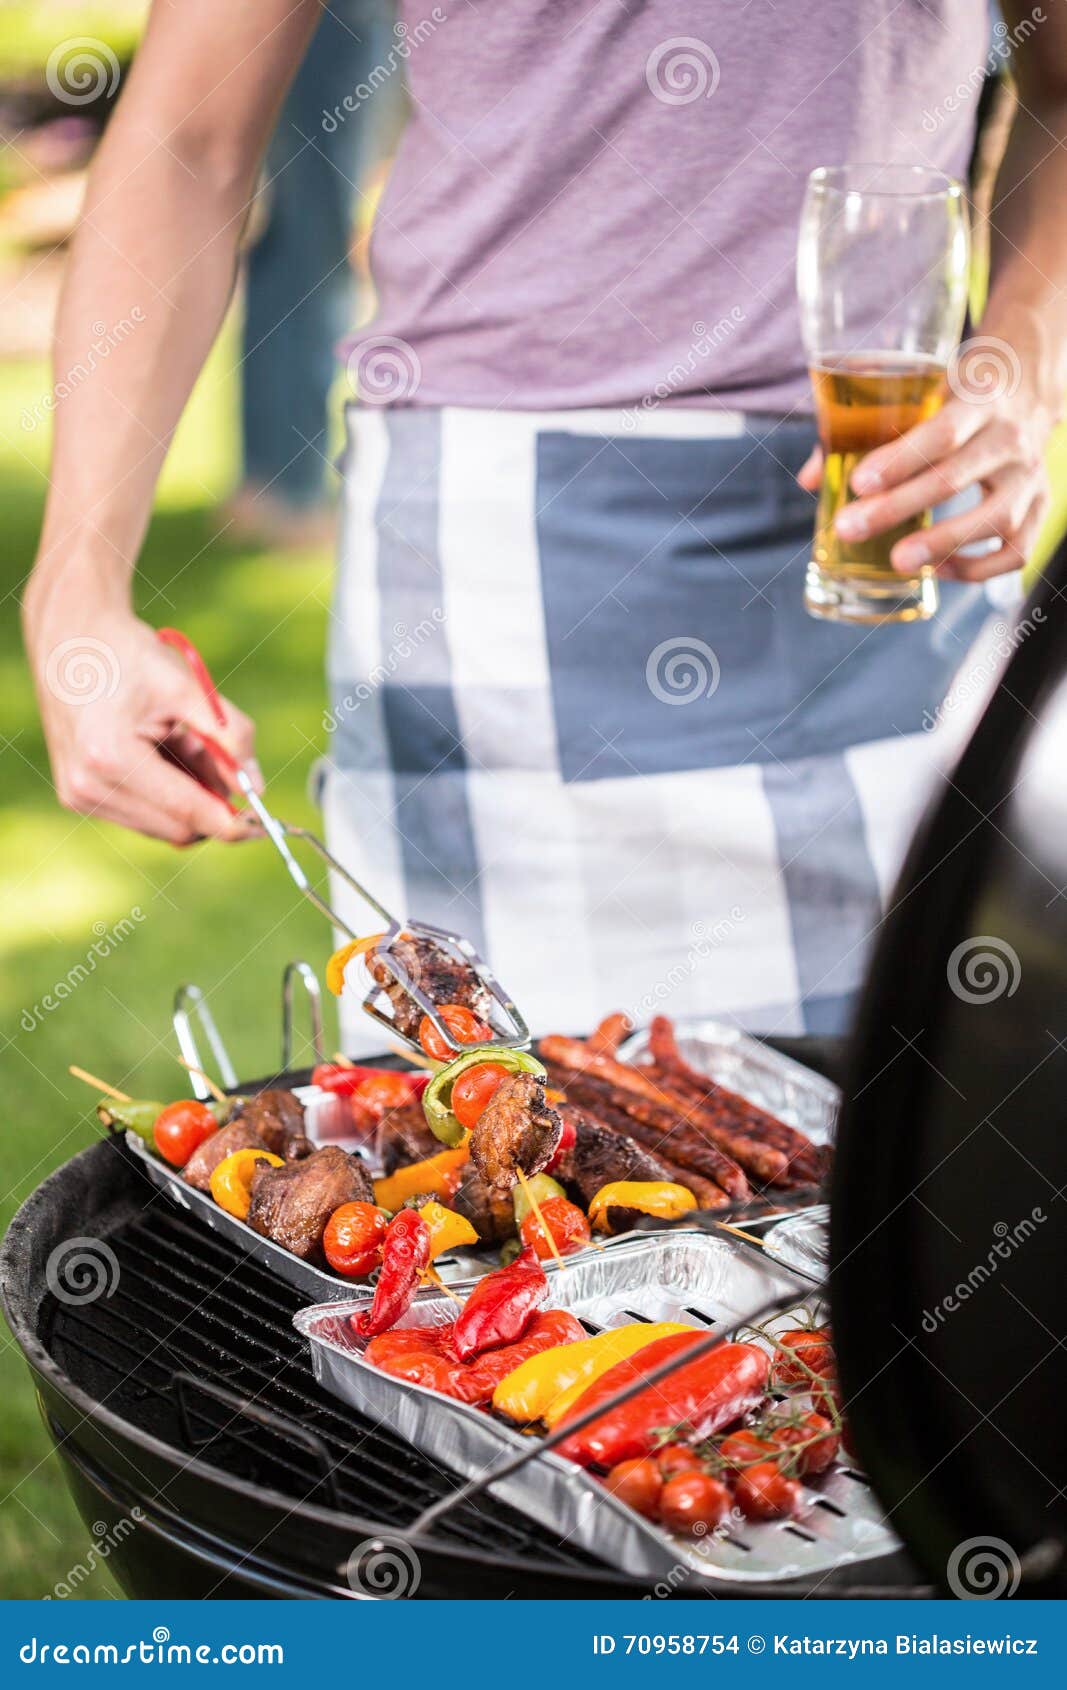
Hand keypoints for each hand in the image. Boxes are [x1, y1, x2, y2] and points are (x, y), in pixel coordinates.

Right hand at [24, 588, 261, 844]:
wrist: (71, 638)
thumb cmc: (128, 656)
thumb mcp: (189, 687)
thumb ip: (230, 737)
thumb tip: (256, 787)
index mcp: (111, 758)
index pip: (187, 814)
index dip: (233, 822)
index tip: (265, 822)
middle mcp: (88, 787)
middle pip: (177, 829)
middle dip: (210, 800)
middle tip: (221, 756)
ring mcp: (79, 795)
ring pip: (163, 825)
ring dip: (188, 794)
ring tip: (182, 739)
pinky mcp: (79, 795)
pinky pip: (143, 814)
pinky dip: (166, 791)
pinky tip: (162, 747)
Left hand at [797, 336, 1058, 580]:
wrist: (1027, 388)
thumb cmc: (960, 396)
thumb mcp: (923, 392)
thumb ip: (865, 430)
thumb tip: (811, 480)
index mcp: (980, 400)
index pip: (942, 431)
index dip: (899, 461)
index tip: (858, 484)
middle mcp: (1011, 439)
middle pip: (954, 479)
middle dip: (897, 508)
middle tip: (851, 529)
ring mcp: (1030, 477)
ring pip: (994, 520)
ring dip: (942, 544)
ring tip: (896, 560)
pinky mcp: (1040, 508)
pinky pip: (1015, 552)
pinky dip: (977, 568)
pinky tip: (937, 569)